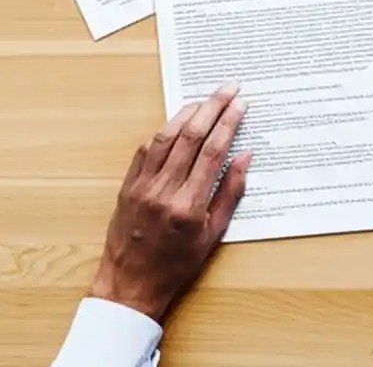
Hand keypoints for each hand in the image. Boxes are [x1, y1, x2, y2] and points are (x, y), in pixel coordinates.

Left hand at [89, 83, 251, 321]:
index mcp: (189, 205)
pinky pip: (146, 149)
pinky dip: (164, 131)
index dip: (229, 123)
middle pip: (191, 136)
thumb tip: (244, 156)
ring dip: (187, 113)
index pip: (213, 151)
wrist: (131, 284)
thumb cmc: (176, 264)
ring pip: (166, 136)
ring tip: (205, 100)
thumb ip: (230, 193)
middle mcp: (164, 190)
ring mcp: (142, 185)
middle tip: (228, 89)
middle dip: (212, 107)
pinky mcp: (128, 185)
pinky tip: (177, 123)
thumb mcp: (213, 234)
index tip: (241, 105)